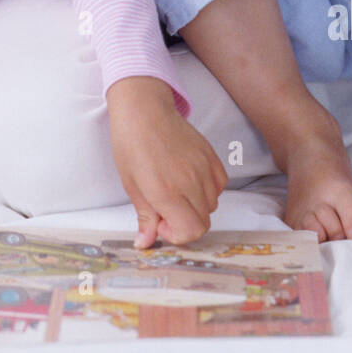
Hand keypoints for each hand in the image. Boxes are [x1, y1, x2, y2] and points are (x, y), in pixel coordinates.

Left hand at [106, 76, 226, 246]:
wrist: (144, 109)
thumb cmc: (131, 144)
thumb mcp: (131, 185)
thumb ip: (144, 217)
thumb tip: (145, 243)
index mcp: (167, 191)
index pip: (191, 231)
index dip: (176, 235)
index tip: (161, 222)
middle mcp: (190, 181)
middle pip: (203, 222)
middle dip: (184, 223)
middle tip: (165, 208)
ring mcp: (204, 167)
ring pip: (212, 205)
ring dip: (196, 206)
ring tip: (175, 191)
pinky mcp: (212, 156)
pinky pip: (220, 185)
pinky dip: (209, 189)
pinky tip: (189, 180)